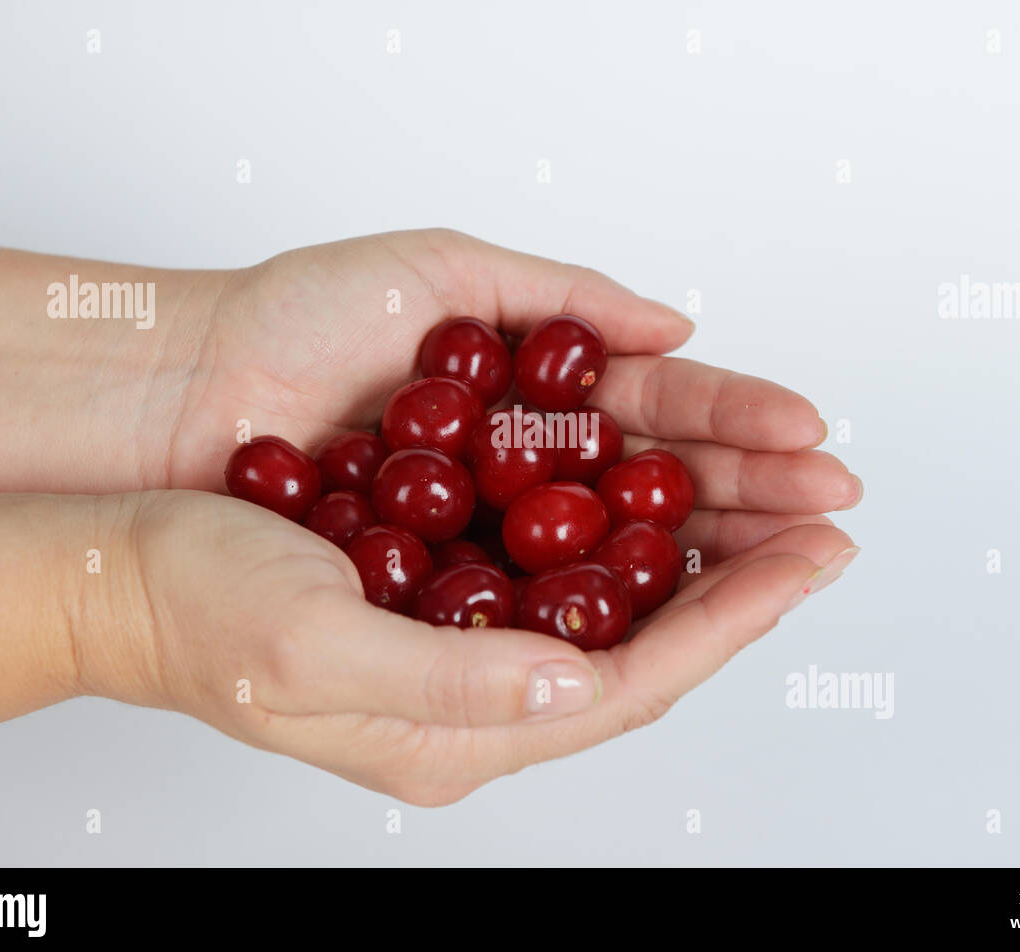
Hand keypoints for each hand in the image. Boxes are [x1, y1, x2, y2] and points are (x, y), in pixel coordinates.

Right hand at [113, 489, 855, 805]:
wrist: (129, 566)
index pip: (636, 680)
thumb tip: (578, 688)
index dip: (736, 618)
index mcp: (464, 732)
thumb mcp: (319, 656)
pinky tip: (663, 482)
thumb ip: (455, 686)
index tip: (814, 558)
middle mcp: (484, 689)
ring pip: (618, 593)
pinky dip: (626, 520)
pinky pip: (564, 559)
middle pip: (648, 637)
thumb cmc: (203, 617)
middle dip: (744, 575)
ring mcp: (470, 635)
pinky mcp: (451, 582)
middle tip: (826, 517)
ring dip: (700, 539)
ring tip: (775, 491)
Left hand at [169, 229, 861, 548]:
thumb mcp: (441, 275)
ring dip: (716, 560)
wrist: (186, 393)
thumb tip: (676, 325)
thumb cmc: (298, 322)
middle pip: (662, 494)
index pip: (661, 414)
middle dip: (756, 500)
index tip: (813, 439)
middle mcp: (530, 474)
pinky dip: (622, 608)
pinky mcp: (453, 596)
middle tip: (833, 512)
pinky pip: (549, 608)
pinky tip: (695, 604)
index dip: (740, 426)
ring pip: (624, 558)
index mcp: (536, 394)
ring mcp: (496, 540)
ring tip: (796, 560)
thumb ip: (561, 296)